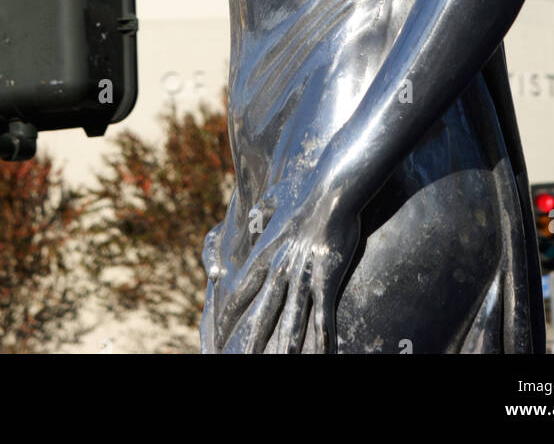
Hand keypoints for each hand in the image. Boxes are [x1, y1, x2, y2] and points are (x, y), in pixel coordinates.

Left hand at [215, 173, 359, 353]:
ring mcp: (304, 274)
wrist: (334, 189)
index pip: (244, 289)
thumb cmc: (309, 191)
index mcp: (269, 252)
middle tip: (240, 358)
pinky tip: (323, 354)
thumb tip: (255, 210)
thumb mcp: (278, 199)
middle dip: (252, 341)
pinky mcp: (326, 278)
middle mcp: (282, 268)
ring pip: (291, 320)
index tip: (219, 329)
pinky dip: (323, 338)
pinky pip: (323, 315)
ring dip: (286, 347)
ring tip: (279, 364)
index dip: (231, 313)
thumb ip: (264, 210)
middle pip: (263, 312)